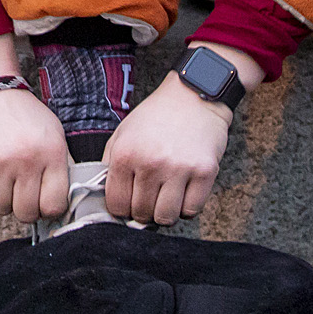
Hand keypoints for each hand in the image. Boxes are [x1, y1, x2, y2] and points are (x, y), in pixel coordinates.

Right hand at [0, 37, 69, 222]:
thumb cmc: (22, 114)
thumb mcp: (52, 135)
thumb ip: (57, 169)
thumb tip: (57, 208)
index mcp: (52, 153)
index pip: (54, 206)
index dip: (46, 208)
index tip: (40, 200)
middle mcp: (27, 159)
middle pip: (26, 213)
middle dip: (21, 206)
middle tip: (17, 189)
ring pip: (0, 207)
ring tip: (0, 173)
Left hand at [103, 44, 255, 225]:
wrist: (194, 95)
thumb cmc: (156, 116)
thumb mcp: (123, 133)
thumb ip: (110, 165)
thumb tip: (107, 200)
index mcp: (125, 154)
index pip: (116, 205)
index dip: (121, 208)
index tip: (129, 202)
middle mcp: (151, 163)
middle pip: (141, 214)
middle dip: (143, 212)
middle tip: (150, 197)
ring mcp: (179, 169)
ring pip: (166, 218)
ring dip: (165, 213)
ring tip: (166, 196)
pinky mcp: (205, 172)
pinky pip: (192, 211)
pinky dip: (186, 208)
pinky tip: (183, 192)